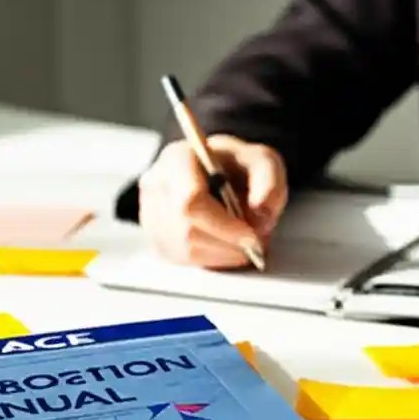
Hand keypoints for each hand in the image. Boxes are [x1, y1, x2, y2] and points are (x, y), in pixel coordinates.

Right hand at [138, 135, 287, 268]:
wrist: (219, 174)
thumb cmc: (237, 166)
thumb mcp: (262, 161)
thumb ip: (269, 181)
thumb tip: (261, 212)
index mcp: (178, 158)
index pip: (190, 202)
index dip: (224, 226)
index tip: (253, 236)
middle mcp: (155, 184)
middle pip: (187, 231)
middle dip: (228, 243)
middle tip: (255, 242)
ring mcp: (149, 213)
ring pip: (186, 250)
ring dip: (223, 253)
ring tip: (243, 240)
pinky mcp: (155, 238)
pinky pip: (183, 260)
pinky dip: (212, 258)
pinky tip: (226, 245)